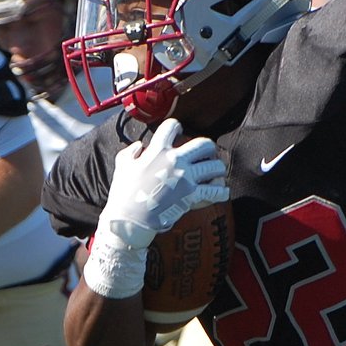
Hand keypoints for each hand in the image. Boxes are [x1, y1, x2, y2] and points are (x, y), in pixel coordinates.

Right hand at [96, 117, 229, 249]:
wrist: (130, 219)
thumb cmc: (124, 194)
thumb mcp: (122, 167)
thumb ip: (131, 152)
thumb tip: (140, 146)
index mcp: (158, 150)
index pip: (171, 127)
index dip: (176, 127)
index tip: (179, 131)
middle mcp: (175, 160)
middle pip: (203, 144)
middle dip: (208, 148)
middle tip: (207, 154)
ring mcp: (185, 177)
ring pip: (214, 167)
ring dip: (217, 170)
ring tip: (216, 174)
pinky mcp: (191, 195)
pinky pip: (214, 191)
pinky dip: (221, 192)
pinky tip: (222, 192)